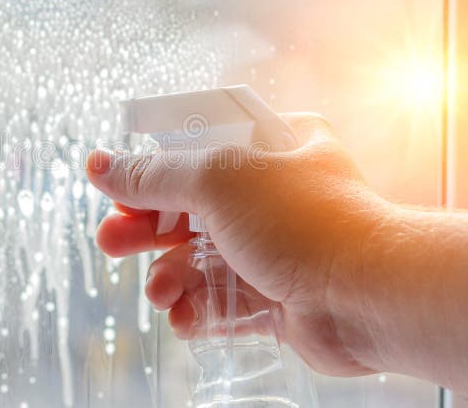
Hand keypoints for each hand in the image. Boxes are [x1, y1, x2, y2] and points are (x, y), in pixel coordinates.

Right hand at [86, 113, 389, 376]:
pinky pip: (224, 301)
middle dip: (148, 230)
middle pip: (191, 210)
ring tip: (160, 293)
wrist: (368, 297)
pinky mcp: (278, 296)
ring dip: (172, 277)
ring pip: (203, 261)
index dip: (153, 172)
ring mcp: (276, 248)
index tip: (116, 192)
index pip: (198, 151)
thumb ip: (154, 176)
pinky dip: (200, 310)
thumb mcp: (218, 182)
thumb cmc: (304, 221)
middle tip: (111, 241)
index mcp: (272, 148)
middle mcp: (274, 195)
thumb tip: (99, 165)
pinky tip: (184, 318)